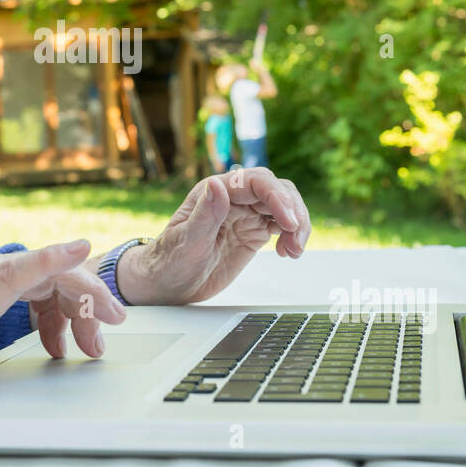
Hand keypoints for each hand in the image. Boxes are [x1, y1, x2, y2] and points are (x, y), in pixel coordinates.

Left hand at [119, 168, 309, 304]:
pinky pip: (282, 225)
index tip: (288, 220)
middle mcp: (232, 198)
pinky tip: (289, 252)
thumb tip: (216, 185)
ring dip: (297, 224)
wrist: (168, 285)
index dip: (277, 197)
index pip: (255, 181)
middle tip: (296, 237)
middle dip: (293, 210)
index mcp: (214, 191)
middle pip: (276, 189)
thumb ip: (204, 214)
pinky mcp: (253, 232)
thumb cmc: (169, 261)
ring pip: (284, 206)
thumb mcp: (186, 241)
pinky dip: (293, 236)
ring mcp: (245, 215)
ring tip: (294, 250)